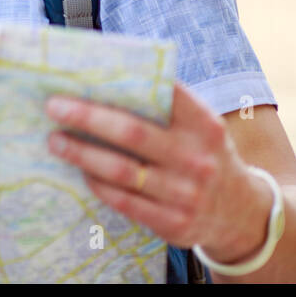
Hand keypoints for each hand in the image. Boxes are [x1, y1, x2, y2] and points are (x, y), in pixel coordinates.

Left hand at [45, 82, 272, 263]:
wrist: (242, 213)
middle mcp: (197, 158)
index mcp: (204, 126)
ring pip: (121, 170)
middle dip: (87, 117)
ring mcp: (186, 193)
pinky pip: (125, 202)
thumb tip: (100, 83)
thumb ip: (164, 109)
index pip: (164, 95)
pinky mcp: (175, 223)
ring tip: (55, 140)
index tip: (82, 73)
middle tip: (53, 107)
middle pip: (131, 132)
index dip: (124, 81)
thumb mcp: (199, 129)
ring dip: (82, 153)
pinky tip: (80, 171)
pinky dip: (97, 184)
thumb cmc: (202, 156)